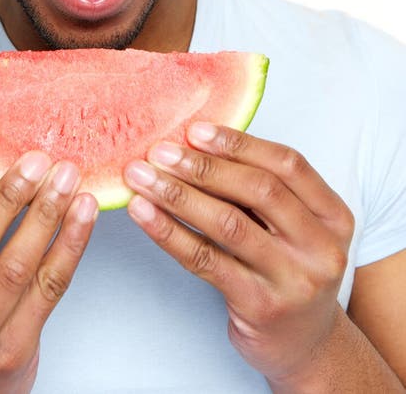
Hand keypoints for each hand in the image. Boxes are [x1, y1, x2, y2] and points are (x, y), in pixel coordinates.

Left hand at [123, 124, 354, 384]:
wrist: (305, 345)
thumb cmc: (288, 270)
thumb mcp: (293, 228)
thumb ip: (260, 190)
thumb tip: (196, 143)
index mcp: (333, 215)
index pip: (288, 164)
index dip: (240, 144)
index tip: (196, 130)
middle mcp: (321, 247)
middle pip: (259, 190)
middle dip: (203, 167)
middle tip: (160, 152)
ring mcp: (294, 279)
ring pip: (229, 224)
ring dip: (178, 195)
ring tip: (142, 178)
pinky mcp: (261, 306)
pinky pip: (207, 260)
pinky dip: (169, 233)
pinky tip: (144, 214)